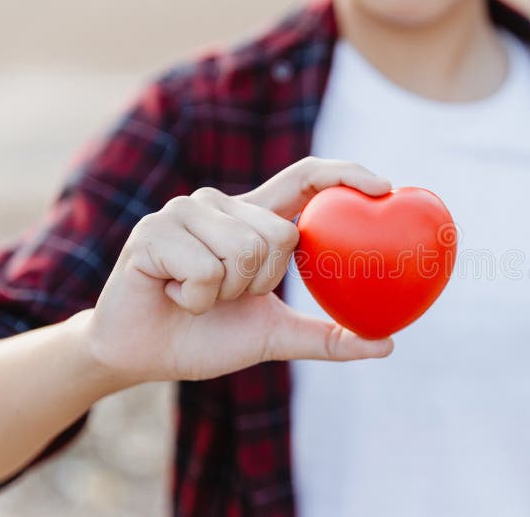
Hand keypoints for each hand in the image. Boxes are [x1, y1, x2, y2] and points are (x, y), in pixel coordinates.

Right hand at [83, 157, 393, 383]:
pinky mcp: (153, 229)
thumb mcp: (275, 336)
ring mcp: (185, 211)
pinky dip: (195, 300)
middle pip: (280, 235)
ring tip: (195, 294)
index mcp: (254, 218)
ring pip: (243, 251)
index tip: (385, 187)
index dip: (345, 174)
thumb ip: (326, 337)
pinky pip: (205, 270)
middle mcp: (222, 203)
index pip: (306, 178)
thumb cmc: (208, 337)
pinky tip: (171, 294)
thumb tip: (386, 344)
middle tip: (227, 295)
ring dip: (225, 294)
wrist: (142, 354)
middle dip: (260, 283)